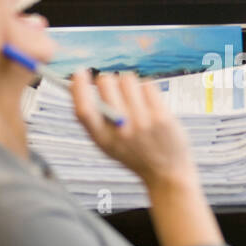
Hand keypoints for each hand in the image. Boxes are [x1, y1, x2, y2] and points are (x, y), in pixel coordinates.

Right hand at [71, 69, 197, 189]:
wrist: (167, 173)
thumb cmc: (135, 154)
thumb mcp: (108, 145)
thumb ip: (94, 121)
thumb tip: (77, 85)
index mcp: (102, 139)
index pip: (83, 110)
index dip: (78, 88)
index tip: (79, 72)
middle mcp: (121, 130)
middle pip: (106, 84)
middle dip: (109, 81)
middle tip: (116, 89)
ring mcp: (142, 123)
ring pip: (127, 79)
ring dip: (129, 83)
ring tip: (135, 99)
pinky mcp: (161, 116)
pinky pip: (148, 85)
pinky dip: (147, 89)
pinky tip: (149, 102)